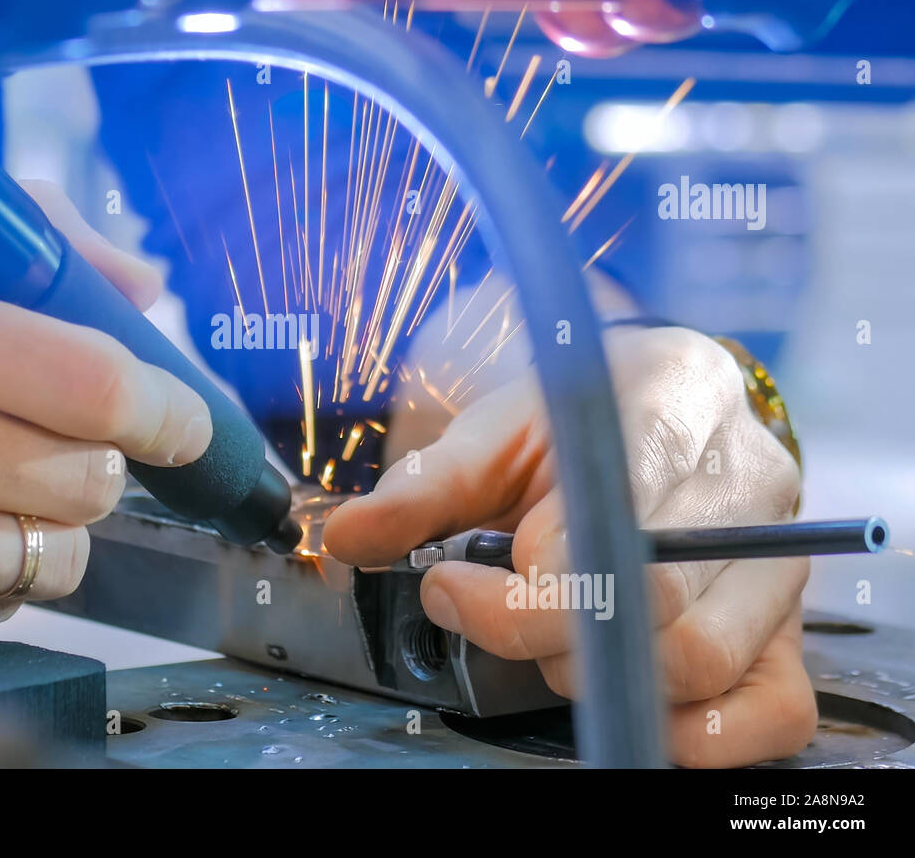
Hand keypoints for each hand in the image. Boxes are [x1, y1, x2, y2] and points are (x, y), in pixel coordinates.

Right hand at [0, 180, 209, 657]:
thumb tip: (141, 284)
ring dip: (49, 522)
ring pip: (62, 555)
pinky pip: (2, 608)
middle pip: (93, 478)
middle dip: (99, 460)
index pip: (99, 386)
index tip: (181, 418)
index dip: (167, 408)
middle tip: (55, 439)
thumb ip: (26, 243)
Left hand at [324, 327, 814, 766]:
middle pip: (655, 594)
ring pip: (702, 657)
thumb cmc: (569, 423)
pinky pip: (774, 710)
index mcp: (675, 394)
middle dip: (541, 627)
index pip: (621, 503)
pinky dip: (697, 734)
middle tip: (481, 609)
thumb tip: (344, 539)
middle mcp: (748, 475)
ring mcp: (780, 557)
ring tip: (547, 637)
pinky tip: (622, 700)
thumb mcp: (492, 431)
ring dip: (596, 671)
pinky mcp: (786, 629)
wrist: (648, 410)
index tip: (453, 578)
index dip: (533, 566)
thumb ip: (420, 487)